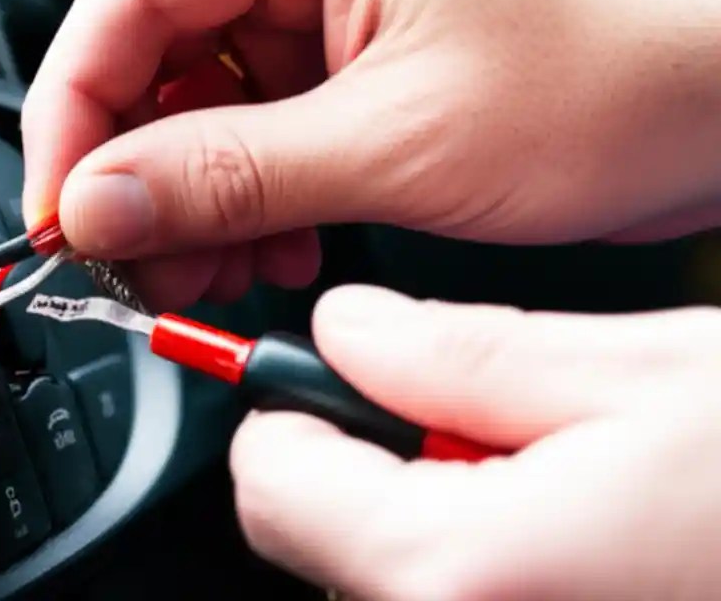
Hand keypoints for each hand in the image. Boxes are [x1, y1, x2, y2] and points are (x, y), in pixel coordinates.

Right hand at [21, 0, 720, 309]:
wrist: (717, 109)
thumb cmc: (608, 78)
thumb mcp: (393, 143)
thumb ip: (227, 177)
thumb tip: (98, 205)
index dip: (76, 118)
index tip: (61, 214)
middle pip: (150, 55)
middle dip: (136, 176)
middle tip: (133, 267)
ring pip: (194, 103)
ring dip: (189, 201)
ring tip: (209, 277)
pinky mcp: (342, 55)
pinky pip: (250, 127)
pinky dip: (243, 198)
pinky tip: (266, 249)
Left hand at [231, 284, 720, 600]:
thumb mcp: (637, 373)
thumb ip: (458, 356)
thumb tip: (348, 333)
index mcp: (463, 572)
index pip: (271, 487)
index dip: (292, 417)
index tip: (339, 378)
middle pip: (322, 545)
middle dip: (369, 470)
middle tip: (480, 420)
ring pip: (392, 582)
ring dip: (442, 519)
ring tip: (565, 478)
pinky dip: (494, 566)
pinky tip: (590, 532)